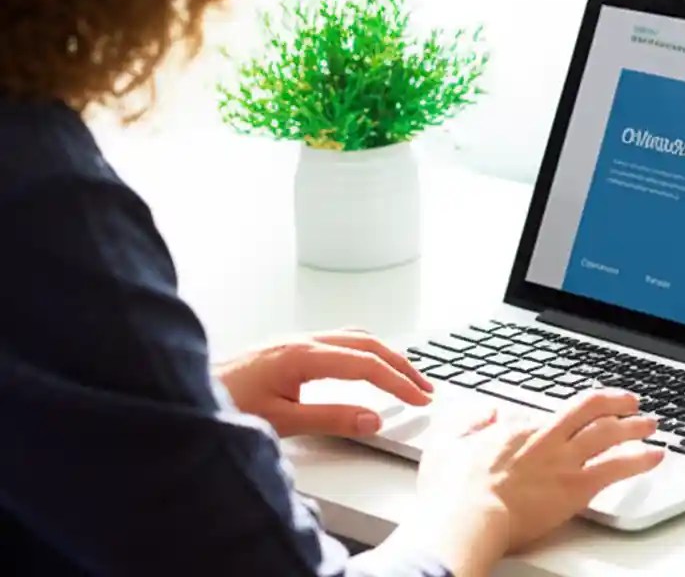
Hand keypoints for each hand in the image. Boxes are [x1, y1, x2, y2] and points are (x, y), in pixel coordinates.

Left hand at [215, 329, 431, 437]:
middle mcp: (302, 341)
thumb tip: (372, 418)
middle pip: (368, 344)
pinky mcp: (289, 348)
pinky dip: (364, 351)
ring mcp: (296, 341)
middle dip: (401, 366)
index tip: (420, 400)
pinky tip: (367, 366)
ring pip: (355, 338)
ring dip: (385, 355)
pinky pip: (339, 340)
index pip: (366, 364)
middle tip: (424, 389)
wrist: (186, 391)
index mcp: (303, 355)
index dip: (397, 382)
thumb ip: (331, 418)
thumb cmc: (225, 404)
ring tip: (405, 376)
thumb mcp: (281, 420)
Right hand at [408, 390, 663, 576]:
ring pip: (608, 432)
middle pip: (589, 408)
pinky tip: (656, 456)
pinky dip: (641, 459)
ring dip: (634, 426)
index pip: (549, 414)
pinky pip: (617, 466)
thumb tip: (485, 412)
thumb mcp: (446, 445)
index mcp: (516, 429)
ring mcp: (563, 460)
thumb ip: (468, 424)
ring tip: (650, 424)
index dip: (565, 417)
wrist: (466, 518)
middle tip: (630, 402)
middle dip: (614, 402)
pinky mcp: (576, 486)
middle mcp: (545, 438)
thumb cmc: (452, 492)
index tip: (573, 419)